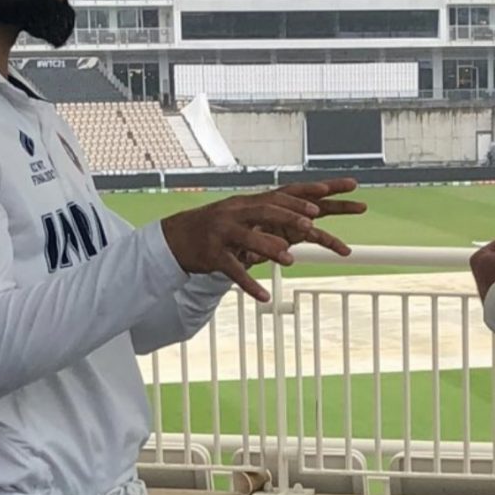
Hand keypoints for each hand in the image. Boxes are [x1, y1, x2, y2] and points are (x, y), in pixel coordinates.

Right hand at [160, 179, 360, 301]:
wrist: (175, 238)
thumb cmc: (213, 227)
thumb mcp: (237, 214)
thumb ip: (264, 213)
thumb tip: (299, 217)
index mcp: (243, 203)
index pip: (274, 198)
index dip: (297, 202)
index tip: (318, 208)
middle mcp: (232, 214)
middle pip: (264, 211)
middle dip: (288, 217)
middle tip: (311, 226)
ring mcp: (221, 234)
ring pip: (249, 239)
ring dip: (270, 249)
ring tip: (290, 260)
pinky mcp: (212, 256)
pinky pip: (233, 271)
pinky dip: (250, 285)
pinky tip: (264, 296)